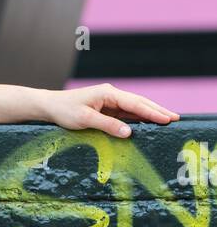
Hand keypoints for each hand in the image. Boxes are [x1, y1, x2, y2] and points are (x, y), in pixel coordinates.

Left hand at [37, 83, 179, 137]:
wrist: (50, 106)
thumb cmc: (65, 111)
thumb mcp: (85, 120)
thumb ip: (108, 126)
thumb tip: (129, 133)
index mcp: (108, 94)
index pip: (135, 104)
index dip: (152, 112)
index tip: (167, 119)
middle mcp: (112, 95)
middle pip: (140, 103)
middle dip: (158, 111)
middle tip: (176, 119)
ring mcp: (110, 102)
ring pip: (135, 108)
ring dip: (151, 114)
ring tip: (168, 120)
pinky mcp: (107, 109)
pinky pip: (126, 114)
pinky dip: (139, 118)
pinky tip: (149, 123)